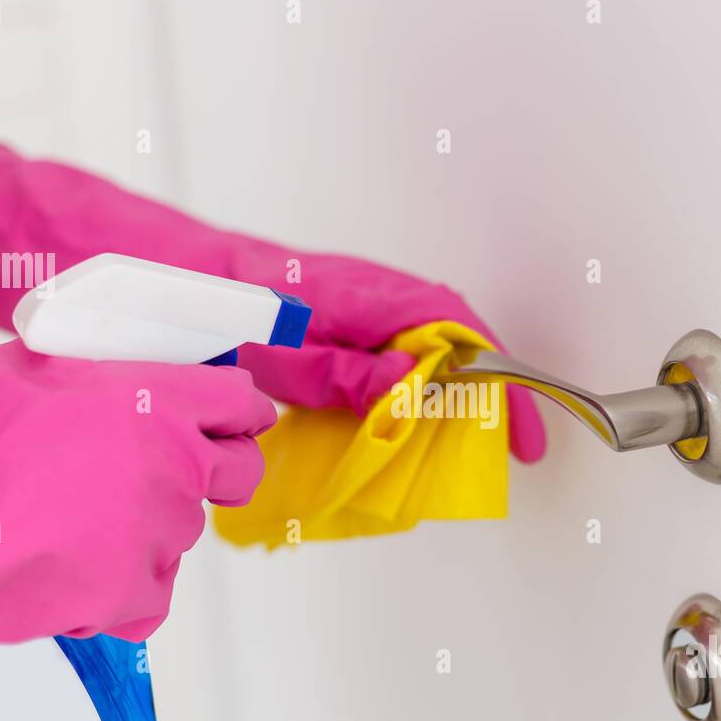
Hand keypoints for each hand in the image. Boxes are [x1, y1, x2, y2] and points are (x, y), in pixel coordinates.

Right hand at [0, 341, 272, 643]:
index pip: (241, 402)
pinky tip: (70, 564)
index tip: (236, 417)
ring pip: (181, 531)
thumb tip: (135, 369)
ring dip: (145, 525)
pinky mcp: (136, 595)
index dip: (240, 410)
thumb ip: (103, 368)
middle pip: (238, 471)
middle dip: (219, 466)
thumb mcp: (32, 365)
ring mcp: (160, 536)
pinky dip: (121, 584)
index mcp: (156, 401)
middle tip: (173, 468)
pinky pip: (151, 589)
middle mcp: (174, 468)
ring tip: (70, 519)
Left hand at [225, 235, 546, 462]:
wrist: (201, 276)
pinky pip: (418, 339)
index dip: (499, 380)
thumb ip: (350, 374)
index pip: (459, 332)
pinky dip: (439, 375)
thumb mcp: (287, 360)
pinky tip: (436, 409)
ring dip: (472, 384)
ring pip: (444, 339)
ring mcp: (375, 296)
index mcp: (369, 298)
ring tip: (487, 435)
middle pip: (464, 336)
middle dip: (500, 389)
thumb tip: (414, 382)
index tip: (518, 428)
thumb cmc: (236, 319)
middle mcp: (381, 289)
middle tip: (518, 444)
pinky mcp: (363, 309)